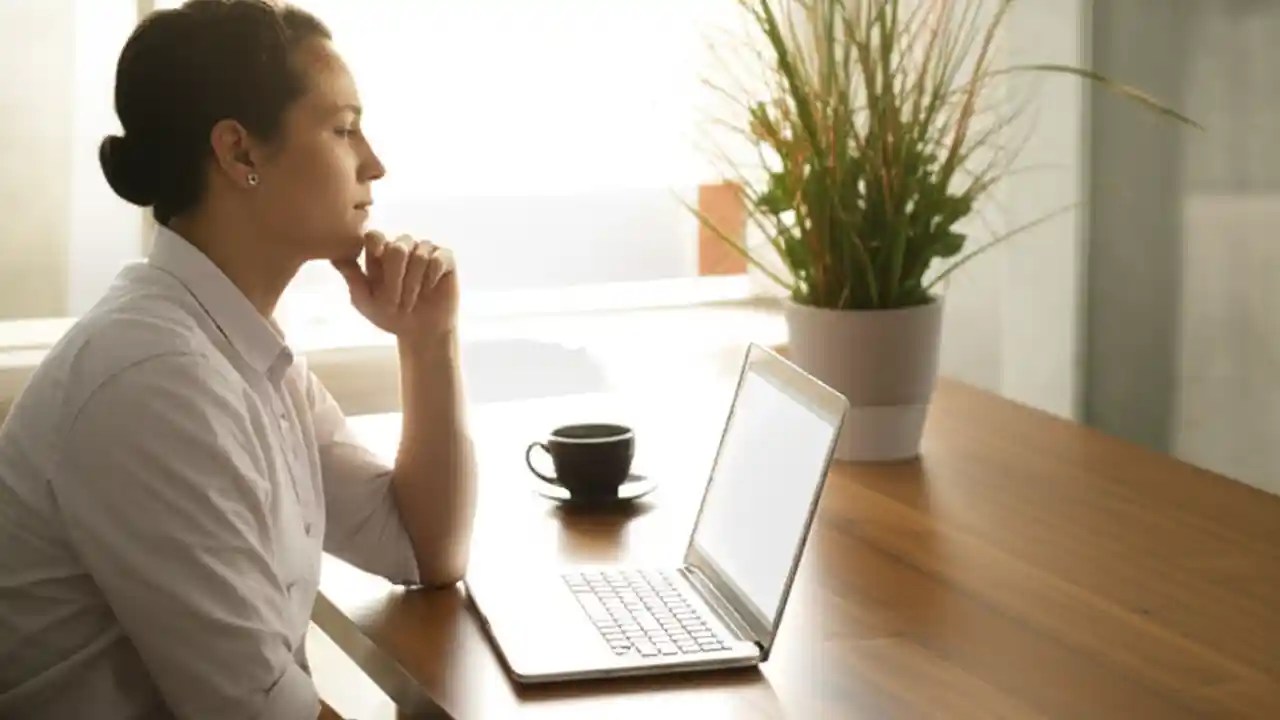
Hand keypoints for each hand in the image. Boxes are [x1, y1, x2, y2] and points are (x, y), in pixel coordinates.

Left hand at [332, 231, 458, 345]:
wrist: (420, 333)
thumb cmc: (389, 316)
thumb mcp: (364, 300)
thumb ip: (352, 277)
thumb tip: (331, 257)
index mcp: (380, 252)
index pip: (375, 235)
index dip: (375, 248)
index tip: (375, 270)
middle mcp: (402, 246)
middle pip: (397, 246)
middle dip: (395, 278)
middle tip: (395, 301)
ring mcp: (425, 250)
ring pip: (418, 254)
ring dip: (413, 284)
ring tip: (411, 302)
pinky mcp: (445, 258)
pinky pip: (438, 259)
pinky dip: (431, 278)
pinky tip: (430, 290)